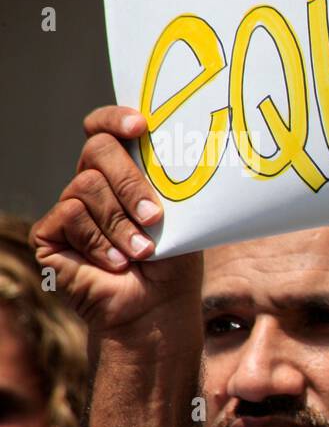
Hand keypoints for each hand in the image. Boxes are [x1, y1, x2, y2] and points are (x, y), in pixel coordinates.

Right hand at [30, 106, 202, 336]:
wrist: (156, 308)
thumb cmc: (174, 263)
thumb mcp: (180, 217)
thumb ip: (167, 182)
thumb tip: (180, 146)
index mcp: (122, 174)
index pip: (105, 130)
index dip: (115, 119)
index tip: (140, 126)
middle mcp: (91, 185)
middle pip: (97, 149)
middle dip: (130, 182)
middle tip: (154, 216)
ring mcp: (68, 208)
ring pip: (86, 186)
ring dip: (120, 223)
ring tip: (141, 251)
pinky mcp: (49, 234)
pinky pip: (70, 215)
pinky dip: (99, 241)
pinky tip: (115, 263)